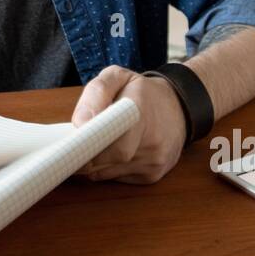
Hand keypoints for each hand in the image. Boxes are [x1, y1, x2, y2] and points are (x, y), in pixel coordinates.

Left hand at [71, 65, 186, 183]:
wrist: (180, 107)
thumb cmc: (143, 92)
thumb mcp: (118, 77)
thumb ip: (96, 92)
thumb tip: (81, 122)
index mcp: (140, 110)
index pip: (111, 140)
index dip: (89, 144)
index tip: (74, 141)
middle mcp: (152, 140)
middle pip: (107, 160)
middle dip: (86, 154)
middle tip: (76, 142)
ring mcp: (154, 161)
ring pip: (107, 171)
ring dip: (96, 161)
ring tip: (99, 142)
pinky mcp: (153, 176)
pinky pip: (117, 178)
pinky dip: (109, 167)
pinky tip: (115, 151)